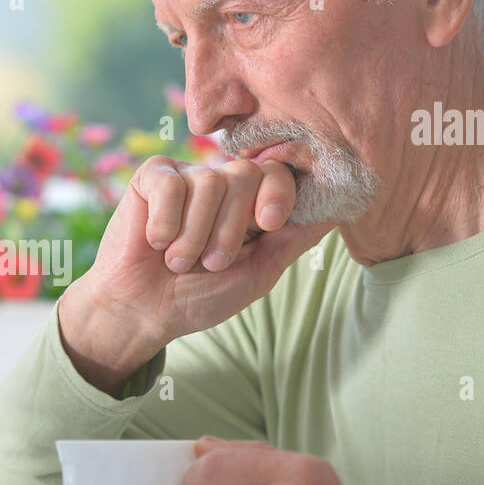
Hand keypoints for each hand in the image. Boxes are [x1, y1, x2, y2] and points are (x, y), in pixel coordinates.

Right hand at [58, 156, 331, 394]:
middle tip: (212, 263)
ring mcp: (187, 176)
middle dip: (231, 228)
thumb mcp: (258, 272)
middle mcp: (222, 183)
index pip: (277, 174)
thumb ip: (294, 239)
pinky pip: (171, 184)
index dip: (278, 193)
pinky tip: (157, 242)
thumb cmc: (200, 296)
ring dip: (196, 235)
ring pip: (209, 183)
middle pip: (245, 175)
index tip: (270, 223)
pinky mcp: (152, 177)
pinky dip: (166, 222)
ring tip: (180, 262)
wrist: (144, 310)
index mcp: (250, 203)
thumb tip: (340, 207)